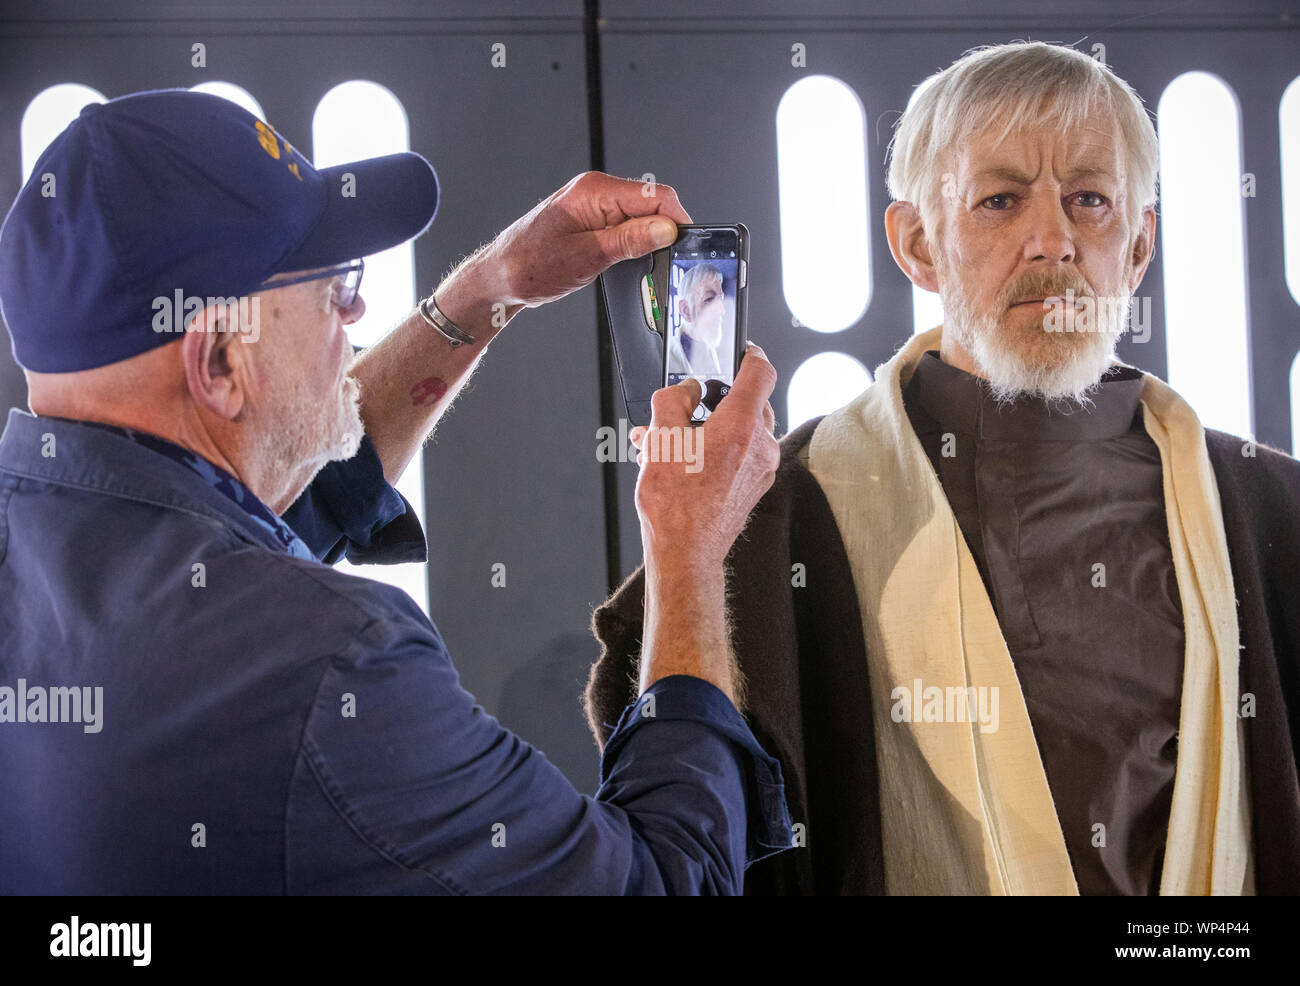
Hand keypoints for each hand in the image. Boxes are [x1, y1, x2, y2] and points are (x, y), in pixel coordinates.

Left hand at [481, 172, 691, 308]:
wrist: (500, 276)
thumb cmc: (529, 265)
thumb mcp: (587, 257)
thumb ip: (630, 240)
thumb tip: (666, 228)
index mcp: (594, 191)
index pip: (655, 195)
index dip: (675, 220)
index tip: (682, 245)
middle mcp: (595, 192)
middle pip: (651, 204)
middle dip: (661, 232)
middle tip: (657, 261)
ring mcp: (593, 206)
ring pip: (639, 218)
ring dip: (644, 240)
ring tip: (629, 264)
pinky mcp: (591, 221)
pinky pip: (624, 226)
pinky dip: (630, 244)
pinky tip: (619, 261)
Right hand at [631, 343, 778, 567]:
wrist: (686, 553)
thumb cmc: (675, 505)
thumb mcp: (660, 438)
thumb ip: (672, 401)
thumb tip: (683, 390)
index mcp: (742, 426)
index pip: (761, 371)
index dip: (749, 354)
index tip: (740, 350)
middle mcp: (760, 446)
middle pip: (749, 402)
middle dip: (716, 399)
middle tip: (686, 406)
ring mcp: (761, 469)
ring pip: (741, 430)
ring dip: (710, 426)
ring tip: (670, 440)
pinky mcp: (755, 486)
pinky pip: (740, 454)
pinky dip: (716, 448)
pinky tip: (681, 459)